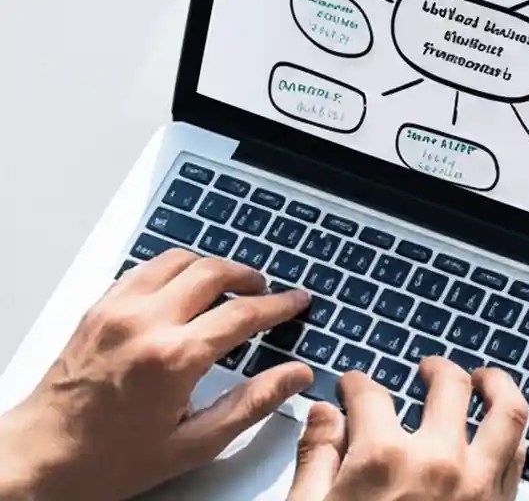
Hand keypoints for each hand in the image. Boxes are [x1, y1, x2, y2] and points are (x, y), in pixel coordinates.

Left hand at [0, 249, 313, 500]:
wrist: (43, 458)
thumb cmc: (110, 458)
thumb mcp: (194, 443)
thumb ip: (252, 404)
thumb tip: (294, 376)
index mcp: (173, 358)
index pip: (243, 313)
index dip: (278, 305)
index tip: (295, 302)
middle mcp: (144, 323)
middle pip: (213, 272)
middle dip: (249, 277)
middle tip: (266, 291)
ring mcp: (117, 310)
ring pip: (178, 260)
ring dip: (211, 267)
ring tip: (228, 285)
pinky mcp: (98, 309)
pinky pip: (144, 269)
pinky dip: (173, 270)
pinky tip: (183, 289)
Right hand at [287, 357, 528, 500]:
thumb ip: (317, 459)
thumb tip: (324, 414)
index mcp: (383, 459)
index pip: (370, 395)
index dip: (357, 383)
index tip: (353, 384)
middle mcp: (438, 462)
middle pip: (450, 386)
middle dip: (437, 367)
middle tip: (428, 367)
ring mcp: (479, 485)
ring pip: (507, 412)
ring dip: (498, 384)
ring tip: (485, 377)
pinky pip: (520, 456)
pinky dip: (513, 434)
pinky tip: (500, 431)